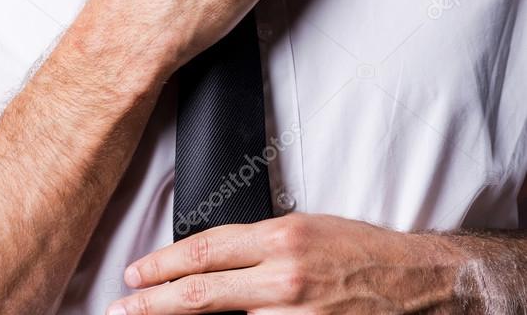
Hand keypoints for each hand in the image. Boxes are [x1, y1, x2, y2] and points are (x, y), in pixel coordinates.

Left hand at [105, 213, 465, 313]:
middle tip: (122, 307)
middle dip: (154, 303)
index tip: (137, 273)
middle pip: (202, 292)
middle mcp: (284, 277)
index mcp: (282, 238)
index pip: (206, 249)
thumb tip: (210, 261)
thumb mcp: (306, 229)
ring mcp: (296, 314)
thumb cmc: (360, 251)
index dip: (164, 263)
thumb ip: (259, 245)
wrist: (413, 282)